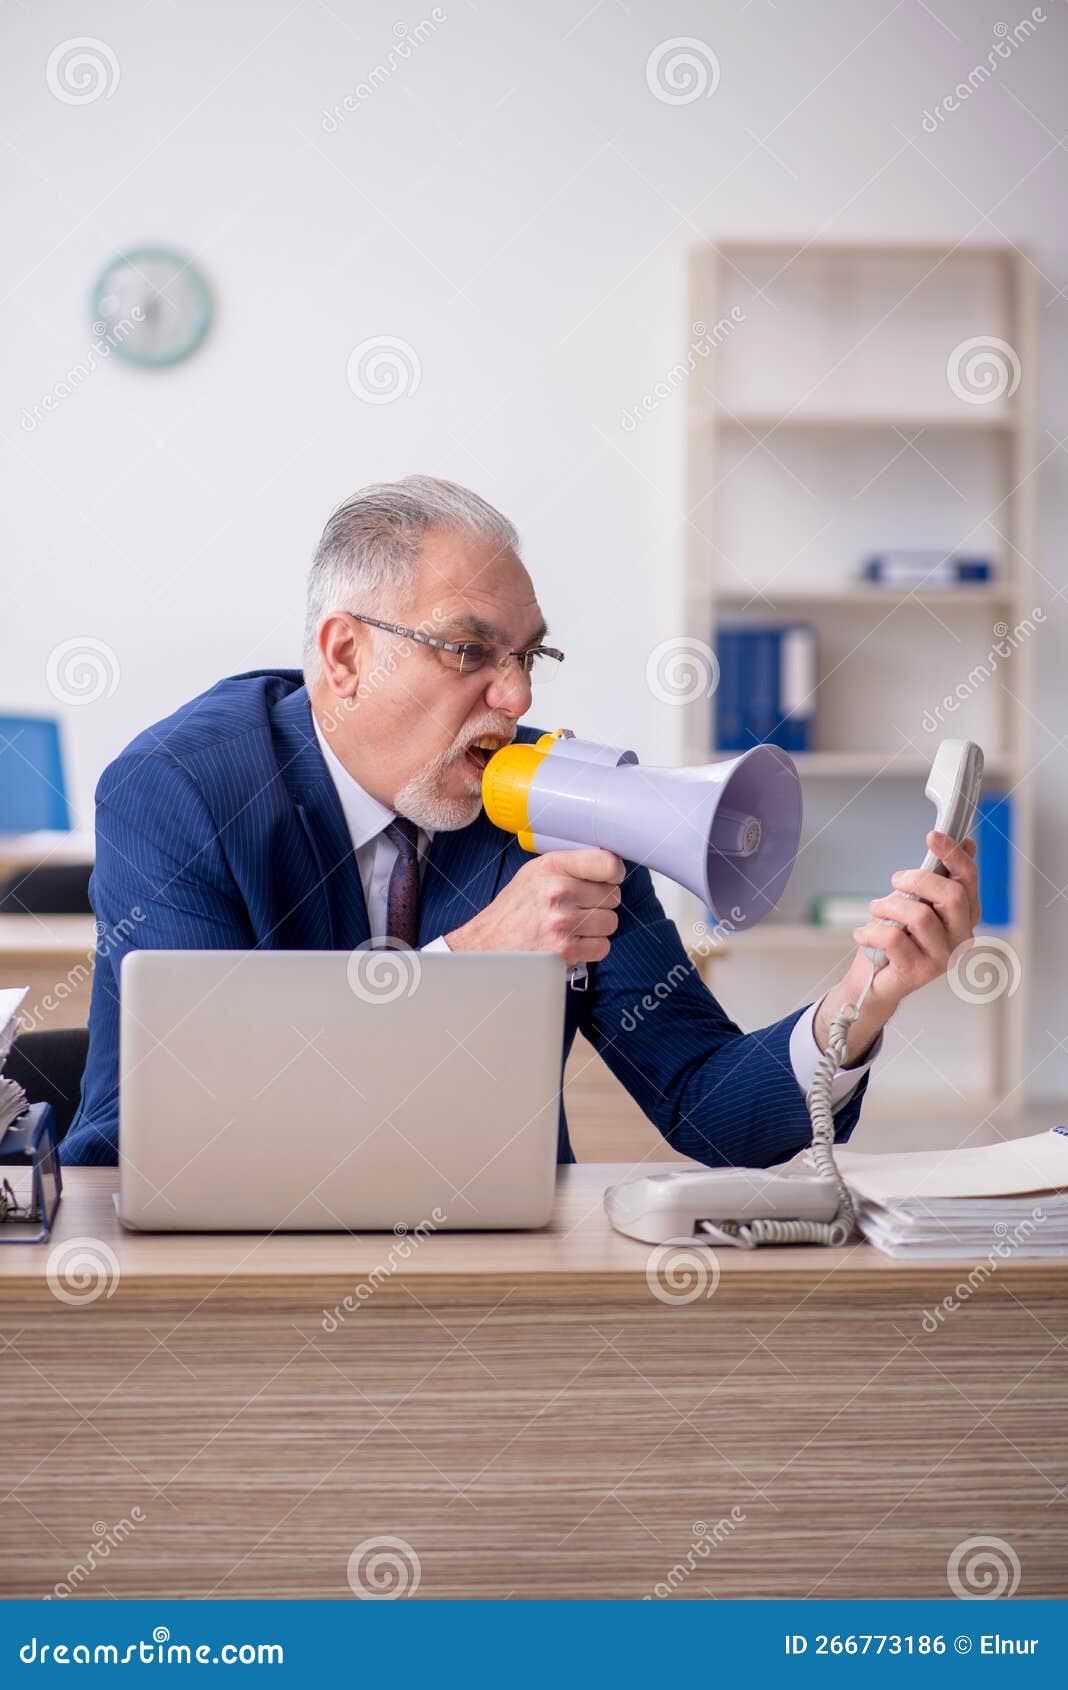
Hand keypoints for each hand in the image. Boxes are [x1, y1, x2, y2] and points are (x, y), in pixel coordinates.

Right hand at [444, 848, 624, 965]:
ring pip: (611, 922)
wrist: (487, 943)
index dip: (614, 874)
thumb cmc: (515, 908)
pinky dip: (592, 948)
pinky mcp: (564, 950)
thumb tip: (610, 866)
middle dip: (601, 904)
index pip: (608, 864)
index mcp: (552, 866)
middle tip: (579, 909)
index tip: (609, 879)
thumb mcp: (535, 873)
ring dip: (597, 928)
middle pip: (613, 896)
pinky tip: (573, 943)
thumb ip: (570, 866)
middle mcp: (558, 891)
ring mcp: (562, 922)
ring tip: (574, 926)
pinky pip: (603, 947)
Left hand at [814, 830, 980, 1063]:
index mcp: (965, 916)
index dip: (953, 854)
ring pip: (919, 915)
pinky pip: (894, 938)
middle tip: (896, 880)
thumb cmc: (896, 938)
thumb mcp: (916, 900)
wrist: (874, 981)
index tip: (932, 836)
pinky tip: (863, 933)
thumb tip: (967, 841)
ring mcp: (944, 957)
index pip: (968, 879)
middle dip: (917, 879)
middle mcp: (962, 937)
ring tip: (876, 910)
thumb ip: (938, 877)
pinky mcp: (920, 972)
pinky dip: (872, 930)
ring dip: (889, 906)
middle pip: (951, 895)